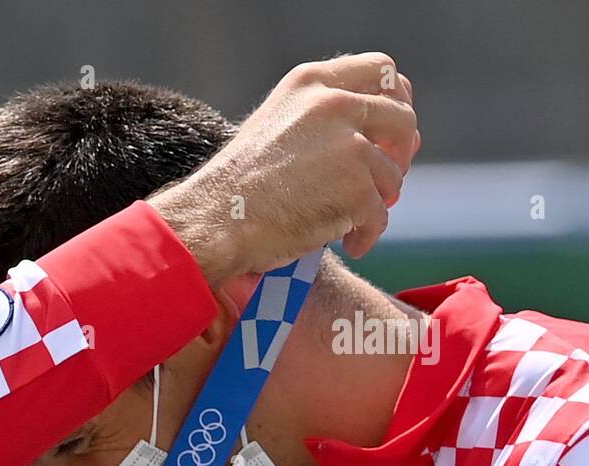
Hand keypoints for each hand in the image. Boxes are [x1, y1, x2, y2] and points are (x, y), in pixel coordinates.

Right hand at [152, 52, 417, 282]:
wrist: (214, 221)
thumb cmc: (237, 186)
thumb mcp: (275, 126)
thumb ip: (325, 120)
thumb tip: (396, 137)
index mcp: (310, 84)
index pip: (381, 71)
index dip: (395, 100)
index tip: (389, 130)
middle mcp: (333, 106)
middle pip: (402, 120)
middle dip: (399, 155)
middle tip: (381, 184)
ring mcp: (348, 147)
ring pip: (392, 176)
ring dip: (375, 204)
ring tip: (344, 223)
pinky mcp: (356, 189)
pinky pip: (379, 217)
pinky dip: (365, 236)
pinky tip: (349, 243)